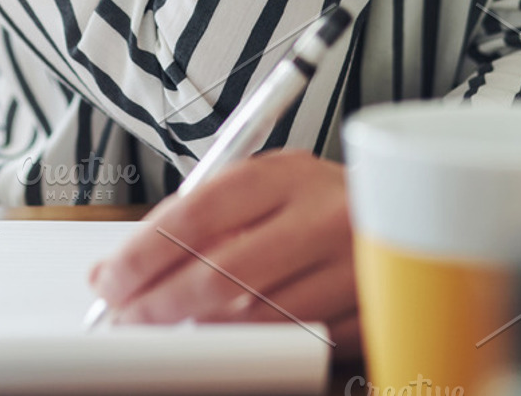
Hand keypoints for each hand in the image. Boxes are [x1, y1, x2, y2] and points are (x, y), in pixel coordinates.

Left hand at [86, 151, 361, 348]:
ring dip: (206, 331)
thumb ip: (197, 218)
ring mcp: (352, 266)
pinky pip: (300, 344)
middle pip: (222, 273)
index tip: (110, 281)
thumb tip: (119, 266)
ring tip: (177, 328)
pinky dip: (261, 346)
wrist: (409, 213)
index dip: (145, 254)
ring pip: (257, 318)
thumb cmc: (317, 204)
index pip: (199, 212)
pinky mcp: (370, 311)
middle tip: (128, 318)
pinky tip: (239, 339)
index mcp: (287, 174)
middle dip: (161, 303)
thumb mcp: (266, 189)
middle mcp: (322, 215)